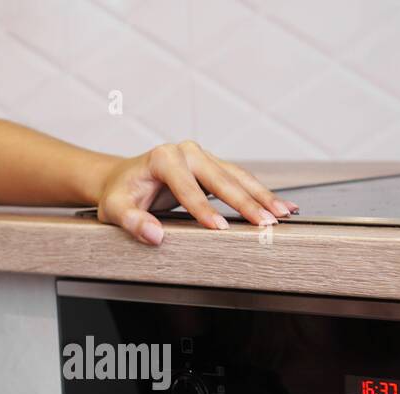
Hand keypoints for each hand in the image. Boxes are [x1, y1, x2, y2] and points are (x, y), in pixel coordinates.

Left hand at [95, 140, 299, 245]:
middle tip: (266, 222)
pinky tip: (280, 205)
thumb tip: (154, 236)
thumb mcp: (116, 210)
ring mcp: (202, 156)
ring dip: (262, 196)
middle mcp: (186, 151)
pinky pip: (239, 180)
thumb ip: (132, 222)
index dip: (203, 210)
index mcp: (163, 158)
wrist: (122, 180)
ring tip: (284, 214)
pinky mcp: (212, 166)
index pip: (188, 188)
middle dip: (245, 202)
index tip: (220, 228)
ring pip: (237, 177)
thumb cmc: (120, 195)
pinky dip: (260, 194)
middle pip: (221, 178)